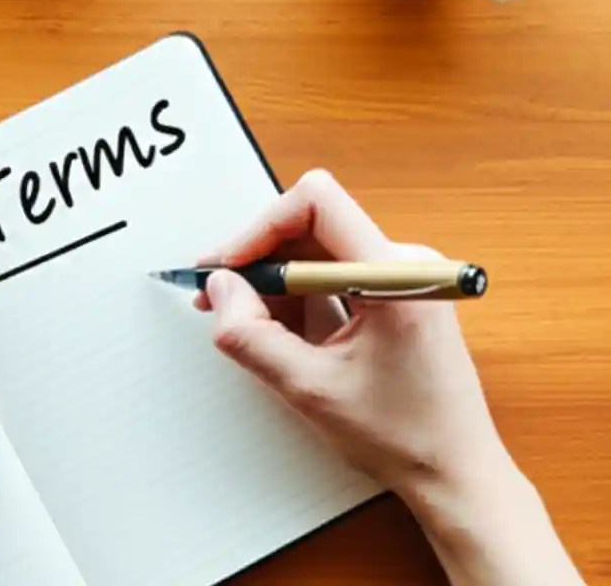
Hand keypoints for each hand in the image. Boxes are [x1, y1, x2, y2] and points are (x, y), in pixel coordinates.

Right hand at [195, 170, 582, 585]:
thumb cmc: (404, 436)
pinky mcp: (396, 295)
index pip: (316, 205)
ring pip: (317, 251)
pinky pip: (333, 275)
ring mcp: (402, 277)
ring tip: (247, 324)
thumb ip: (252, 336)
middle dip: (258, 259)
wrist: (456, 471)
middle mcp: (404, 263)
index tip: (227, 268)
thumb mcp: (309, 389)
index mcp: (394, 275)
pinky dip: (297, 298)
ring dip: (275, 282)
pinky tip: (279, 333)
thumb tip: (221, 289)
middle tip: (220, 297)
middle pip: (311, 225)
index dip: (260, 230)